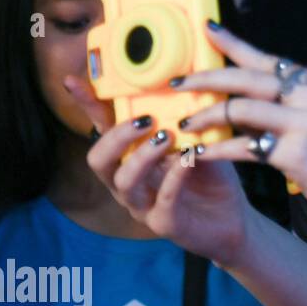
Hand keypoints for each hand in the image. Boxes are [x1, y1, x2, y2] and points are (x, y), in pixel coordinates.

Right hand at [65, 74, 250, 265]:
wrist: (234, 219)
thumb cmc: (211, 175)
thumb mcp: (197, 139)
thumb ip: (185, 118)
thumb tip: (185, 84)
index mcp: (131, 157)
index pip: (102, 130)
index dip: (86, 106)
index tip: (72, 81)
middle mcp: (128, 182)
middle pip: (99, 160)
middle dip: (117, 137)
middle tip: (146, 119)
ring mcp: (143, 205)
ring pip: (124, 181)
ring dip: (143, 156)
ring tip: (167, 138)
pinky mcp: (164, 224)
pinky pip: (162, 201)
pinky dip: (174, 177)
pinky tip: (189, 159)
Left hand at [174, 22, 306, 230]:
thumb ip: (282, 108)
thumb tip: (236, 102)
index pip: (267, 58)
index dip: (233, 44)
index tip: (206, 29)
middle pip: (246, 77)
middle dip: (206, 77)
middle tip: (178, 83)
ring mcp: (306, 122)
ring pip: (240, 109)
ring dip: (205, 116)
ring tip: (185, 124)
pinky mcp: (296, 152)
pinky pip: (243, 146)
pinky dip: (216, 149)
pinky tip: (199, 154)